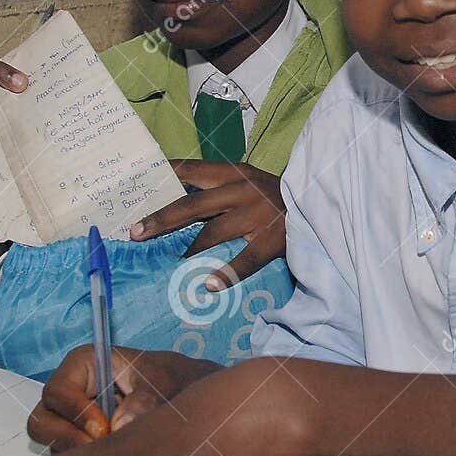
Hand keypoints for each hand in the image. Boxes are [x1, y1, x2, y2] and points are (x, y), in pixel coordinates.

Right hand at [28, 344, 222, 450]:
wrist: (186, 397)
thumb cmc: (171, 380)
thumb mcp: (164, 382)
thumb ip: (145, 399)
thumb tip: (121, 425)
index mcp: (83, 366)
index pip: (57, 390)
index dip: (74, 411)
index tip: (103, 428)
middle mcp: (69, 395)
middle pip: (42, 421)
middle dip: (67, 441)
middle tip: (101, 452)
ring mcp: (71, 424)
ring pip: (52, 446)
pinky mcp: (79, 447)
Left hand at [130, 160, 286, 286]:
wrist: (319, 202)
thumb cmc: (276, 196)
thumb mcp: (247, 183)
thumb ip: (219, 191)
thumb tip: (178, 208)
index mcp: (234, 174)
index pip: (190, 171)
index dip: (162, 178)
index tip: (135, 186)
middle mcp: (242, 191)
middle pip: (192, 205)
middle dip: (162, 219)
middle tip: (136, 232)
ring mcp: (257, 215)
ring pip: (213, 233)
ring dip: (188, 250)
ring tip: (169, 263)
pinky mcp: (273, 239)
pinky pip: (246, 259)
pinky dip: (227, 273)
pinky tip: (209, 284)